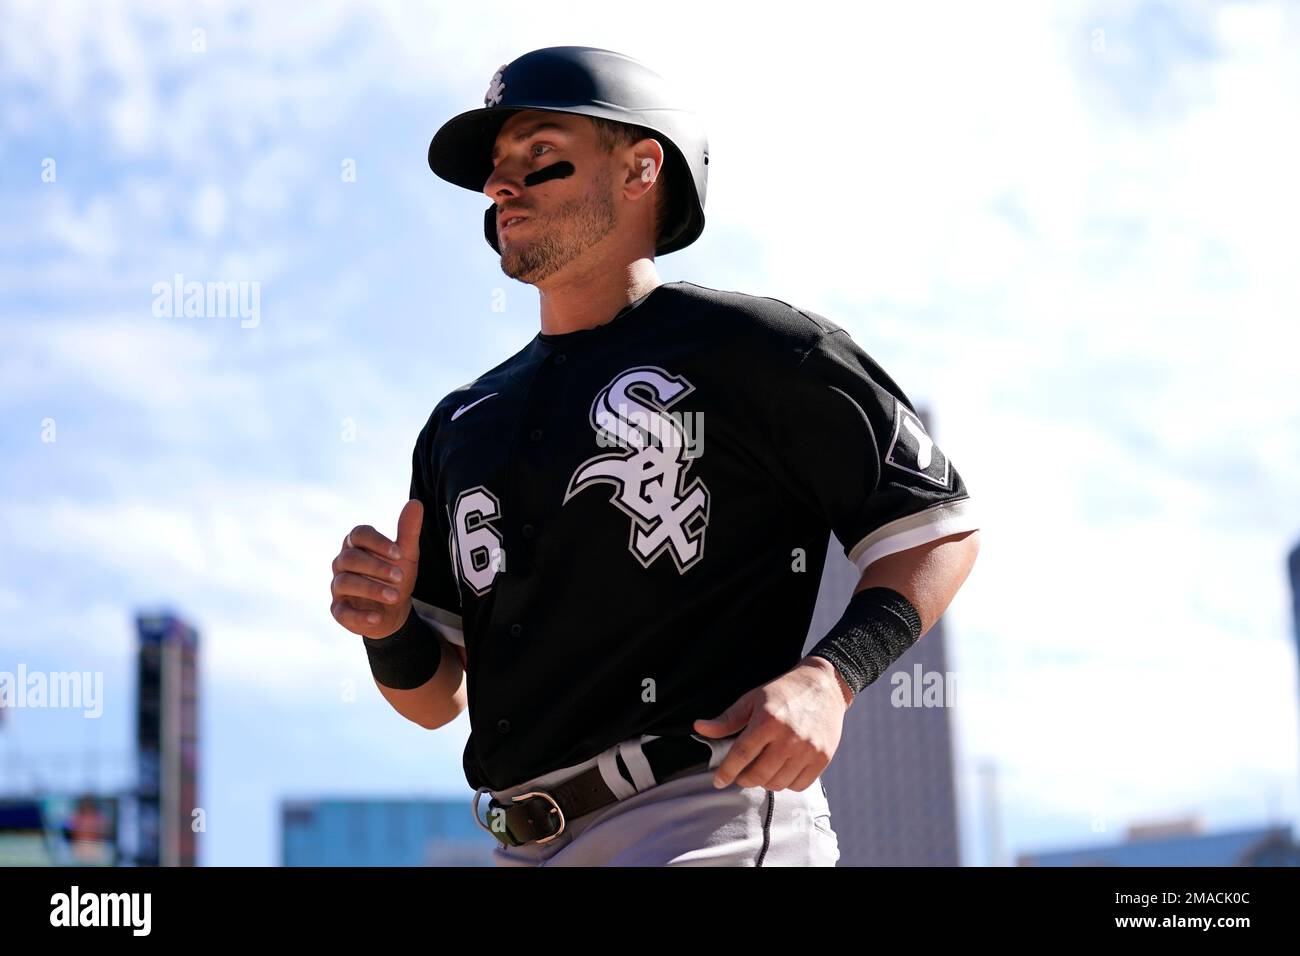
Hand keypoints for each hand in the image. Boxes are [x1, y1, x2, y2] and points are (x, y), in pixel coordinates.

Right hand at [330, 499, 422, 638]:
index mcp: (357, 545)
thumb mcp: (405, 555)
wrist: (394, 610)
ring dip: (371, 589)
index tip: (399, 553)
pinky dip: (359, 616)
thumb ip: (408, 530)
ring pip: (345, 582)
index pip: (358, 534)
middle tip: (400, 577)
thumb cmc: (395, 576)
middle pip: (350, 558)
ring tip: (394, 596)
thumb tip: (415, 502)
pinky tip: (376, 618)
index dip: (377, 542)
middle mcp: (342, 563)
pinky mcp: (338, 609)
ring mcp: (338, 586)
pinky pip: (341, 612)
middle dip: (376, 567)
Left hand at [693, 657, 848, 791]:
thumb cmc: (783, 692)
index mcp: (768, 720)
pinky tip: (782, 770)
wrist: (824, 686)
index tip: (718, 781)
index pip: (741, 755)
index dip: (727, 772)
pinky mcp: (822, 757)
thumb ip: (727, 719)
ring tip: (762, 769)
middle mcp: (789, 737)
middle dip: (744, 779)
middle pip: (758, 775)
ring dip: (765, 782)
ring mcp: (808, 749)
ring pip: (777, 783)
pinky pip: (799, 785)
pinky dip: (787, 783)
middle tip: (741, 774)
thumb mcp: (752, 699)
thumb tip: (699, 727)